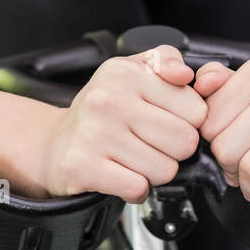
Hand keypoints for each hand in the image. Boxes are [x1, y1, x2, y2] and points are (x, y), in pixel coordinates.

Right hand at [38, 45, 206, 202]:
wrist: (54, 144)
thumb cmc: (103, 110)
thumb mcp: (133, 71)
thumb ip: (166, 60)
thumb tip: (184, 74)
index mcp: (127, 73)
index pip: (195, 109)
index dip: (187, 122)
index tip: (166, 121)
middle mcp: (108, 98)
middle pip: (184, 142)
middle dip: (174, 151)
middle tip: (151, 145)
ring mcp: (93, 132)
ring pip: (164, 169)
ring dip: (154, 172)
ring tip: (133, 159)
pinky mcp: (82, 166)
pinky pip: (137, 188)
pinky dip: (135, 189)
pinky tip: (121, 175)